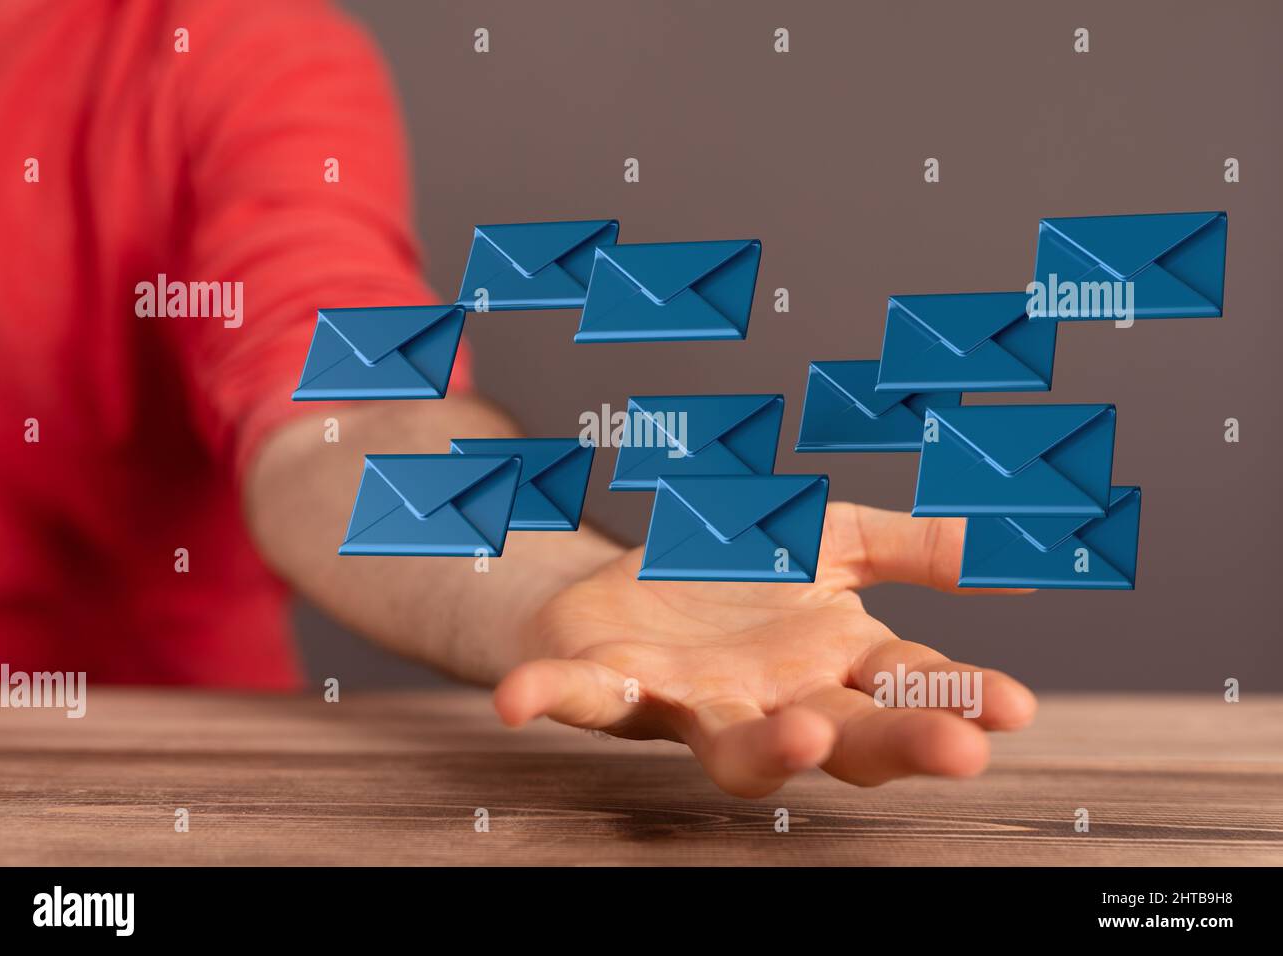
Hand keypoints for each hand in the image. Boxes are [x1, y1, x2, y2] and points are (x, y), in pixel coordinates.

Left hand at [494, 503, 1036, 797]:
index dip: (961, 696)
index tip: (1015, 707)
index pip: (911, 684)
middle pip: (846, 734)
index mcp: (833, 661)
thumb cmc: (738, 572)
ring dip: (766, 748)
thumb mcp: (834, 540)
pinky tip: (519, 700)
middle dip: (900, 742)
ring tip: (799, 732)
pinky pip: (582, 698)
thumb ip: (911, 544)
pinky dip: (551, 697)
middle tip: (961, 750)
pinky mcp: (612, 684)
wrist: (631, 584)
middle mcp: (773, 697)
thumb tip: (1007, 545)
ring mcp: (693, 701)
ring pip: (734, 743)